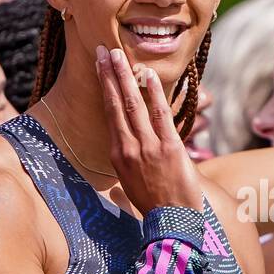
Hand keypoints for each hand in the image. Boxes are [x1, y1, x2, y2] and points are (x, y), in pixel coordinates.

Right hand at [97, 45, 203, 212]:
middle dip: (110, 74)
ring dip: (127, 77)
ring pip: (134, 105)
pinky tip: (148, 75)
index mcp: (118, 155)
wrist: (173, 223)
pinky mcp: (170, 148)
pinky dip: (154, 93)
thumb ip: (127, 165)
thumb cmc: (154, 205)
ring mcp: (149, 147)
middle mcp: (129, 148)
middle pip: (117, 103)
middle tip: (105, 50)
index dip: (104, 87)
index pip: (109, 113)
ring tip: (121, 55)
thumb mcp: (131, 185)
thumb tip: (123, 154)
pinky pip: (161, 115)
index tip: (100, 66)